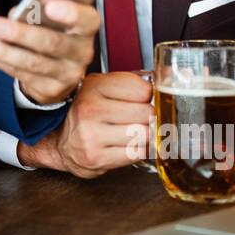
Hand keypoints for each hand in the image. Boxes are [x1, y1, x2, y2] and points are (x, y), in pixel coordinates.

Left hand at [0, 0, 98, 104]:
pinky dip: (1, 61)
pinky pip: (22, 75)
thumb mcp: (53, 18)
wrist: (60, 67)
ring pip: (33, 62)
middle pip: (52, 43)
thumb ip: (41, 13)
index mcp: (87, 27)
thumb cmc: (53, 30)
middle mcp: (82, 52)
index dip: (70, 12)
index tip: (49, 5)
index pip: (87, 19)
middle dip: (20, 34)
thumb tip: (17, 16)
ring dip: (3, 51)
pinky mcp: (51, 90)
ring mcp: (68, 74)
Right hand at [16, 71, 152, 177]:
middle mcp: (90, 109)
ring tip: (131, 132)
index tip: (142, 100)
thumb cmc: (87, 114)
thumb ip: (133, 82)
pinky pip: (136, 154)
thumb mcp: (103, 88)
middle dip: (148, 117)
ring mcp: (92, 135)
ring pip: (144, 135)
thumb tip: (173, 76)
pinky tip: (125, 145)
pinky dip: (136, 150)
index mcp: (93, 87)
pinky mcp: (97, 158)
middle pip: (146, 113)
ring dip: (143, 135)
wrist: (60, 142)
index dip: (148, 96)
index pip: (142, 89)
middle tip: (139, 118)